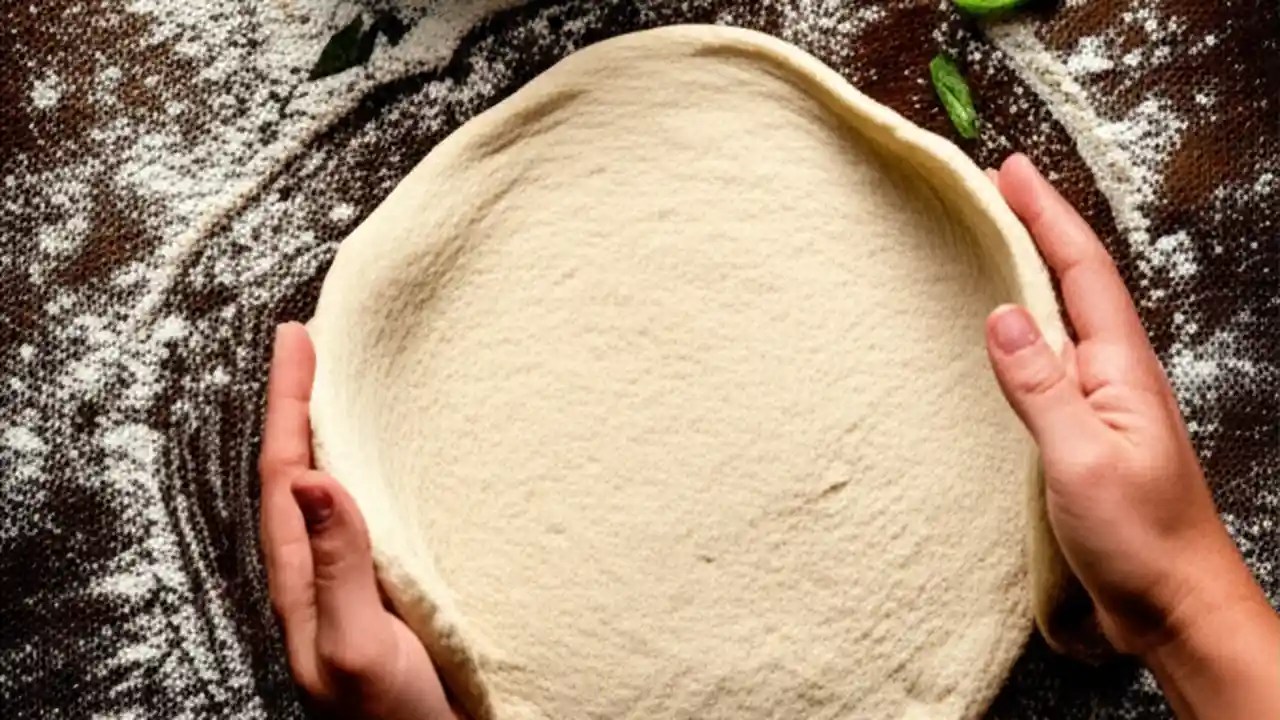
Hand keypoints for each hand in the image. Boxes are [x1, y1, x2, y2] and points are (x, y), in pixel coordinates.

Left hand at [260, 322, 460, 719]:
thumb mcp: (357, 647)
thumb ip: (336, 568)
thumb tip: (311, 480)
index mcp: (302, 583)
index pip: (283, 474)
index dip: (288, 402)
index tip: (298, 339)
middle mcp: (321, 575)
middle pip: (298, 470)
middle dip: (302, 403)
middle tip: (315, 344)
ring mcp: (354, 584)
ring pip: (331, 489)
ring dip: (332, 433)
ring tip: (345, 385)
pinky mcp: (392, 593)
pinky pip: (370, 514)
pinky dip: (371, 470)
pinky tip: (392, 462)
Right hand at [985, 154, 1278, 715]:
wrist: (1179, 607)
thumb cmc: (1141, 541)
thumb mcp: (1082, 460)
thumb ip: (1041, 386)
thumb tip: (1002, 313)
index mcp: (1122, 370)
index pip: (1082, 272)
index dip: (1047, 216)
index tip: (1010, 171)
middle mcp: (1116, 375)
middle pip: (1078, 281)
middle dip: (1041, 226)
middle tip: (1000, 187)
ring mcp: (1105, 404)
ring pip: (1067, 318)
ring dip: (1036, 270)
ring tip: (1000, 239)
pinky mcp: (1089, 434)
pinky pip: (1054, 362)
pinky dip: (1028, 329)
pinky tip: (1009, 337)